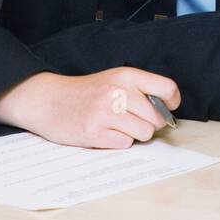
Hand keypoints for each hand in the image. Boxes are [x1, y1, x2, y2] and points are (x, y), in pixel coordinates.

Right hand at [0, 67, 180, 147]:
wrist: (48, 100)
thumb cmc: (87, 92)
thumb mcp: (115, 79)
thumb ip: (141, 91)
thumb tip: (168, 113)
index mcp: (126, 75)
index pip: (167, 88)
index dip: (171, 102)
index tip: (166, 108)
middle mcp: (118, 91)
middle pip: (157, 118)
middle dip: (149, 124)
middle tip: (131, 121)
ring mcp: (105, 113)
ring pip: (144, 133)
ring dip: (134, 134)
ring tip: (117, 126)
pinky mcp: (94, 133)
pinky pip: (125, 144)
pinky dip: (118, 142)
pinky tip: (104, 133)